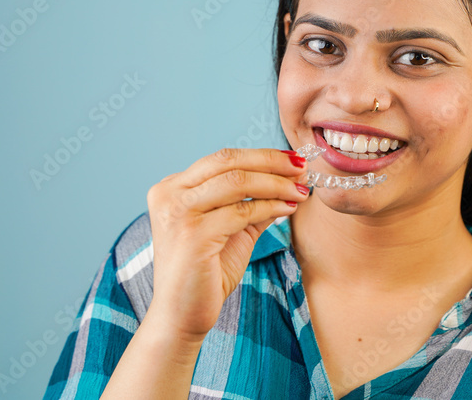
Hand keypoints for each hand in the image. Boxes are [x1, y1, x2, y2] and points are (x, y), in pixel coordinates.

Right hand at [144, 148, 308, 342]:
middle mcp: (169, 194)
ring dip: (275, 184)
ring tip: (300, 190)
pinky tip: (287, 209)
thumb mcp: (231, 230)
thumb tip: (289, 181)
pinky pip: (242, 212)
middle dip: (271, 161)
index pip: (222, 159)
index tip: (292, 161)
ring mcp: (178, 213)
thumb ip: (252, 204)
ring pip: (237, 182)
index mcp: (172, 188)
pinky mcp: (192, 234)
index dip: (261, 156)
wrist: (182, 316)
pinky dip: (270, 207)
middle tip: (302, 167)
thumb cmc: (205, 274)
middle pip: (228, 162)